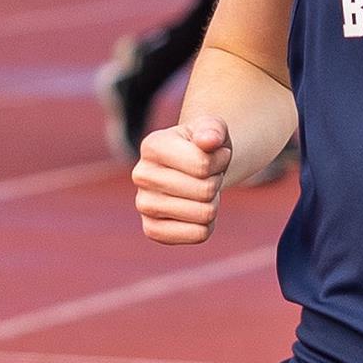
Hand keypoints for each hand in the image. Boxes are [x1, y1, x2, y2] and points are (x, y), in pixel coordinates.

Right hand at [132, 117, 231, 244]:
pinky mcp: (152, 230)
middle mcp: (141, 175)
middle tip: (208, 174)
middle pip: (205, 191)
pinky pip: (198, 235)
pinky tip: (196, 209)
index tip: (213, 153)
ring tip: (201, 188)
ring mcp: (143, 204)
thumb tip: (208, 141)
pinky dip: (208, 224)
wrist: (196, 166)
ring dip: (213, 201)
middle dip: (216, 181)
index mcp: (152, 145)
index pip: (203, 165)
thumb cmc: (205, 144)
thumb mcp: (213, 127)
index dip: (221, 160)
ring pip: (204, 214)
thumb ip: (213, 129)